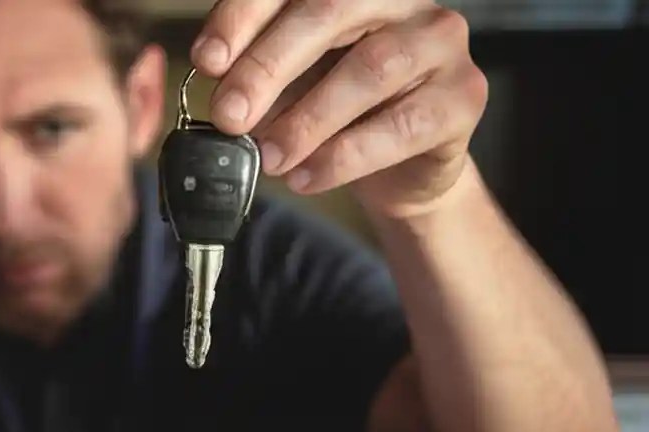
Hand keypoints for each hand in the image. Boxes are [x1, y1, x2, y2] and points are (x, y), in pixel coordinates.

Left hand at [191, 0, 488, 218]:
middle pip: (331, 12)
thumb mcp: (287, 87)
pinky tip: (307, 177)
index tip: (207, 60)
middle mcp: (401, 0)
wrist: (402, 169)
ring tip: (269, 157)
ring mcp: (440, 43)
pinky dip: (345, 156)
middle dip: (268, 66)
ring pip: (371, 69)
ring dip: (307, 119)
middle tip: (230, 115)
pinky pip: (402, 125)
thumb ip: (255, 74)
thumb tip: (214, 82)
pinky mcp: (463, 97)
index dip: (244, 16)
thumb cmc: (339, 115)